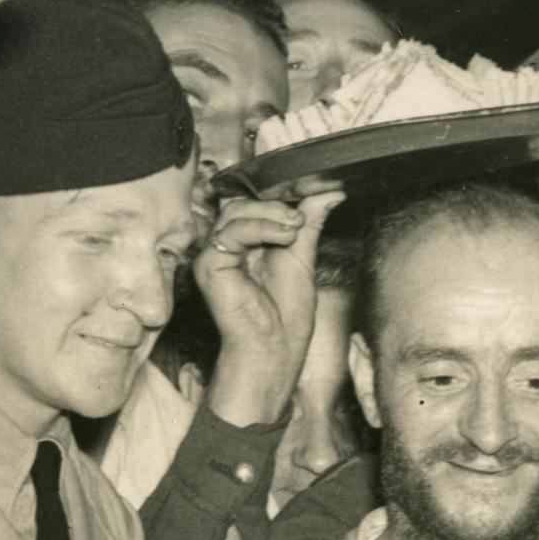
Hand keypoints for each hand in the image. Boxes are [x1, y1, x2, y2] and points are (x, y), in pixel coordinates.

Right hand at [194, 189, 336, 429]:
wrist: (275, 349)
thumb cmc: (286, 315)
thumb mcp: (303, 257)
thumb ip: (310, 223)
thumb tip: (329, 192)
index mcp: (246, 242)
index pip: (254, 203)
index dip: (278, 195)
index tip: (310, 191)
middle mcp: (226, 246)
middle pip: (241, 203)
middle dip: (275, 203)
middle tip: (301, 217)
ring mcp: (214, 254)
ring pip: (235, 212)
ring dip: (270, 214)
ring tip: (296, 227)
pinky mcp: (209, 264)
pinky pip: (231, 232)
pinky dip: (260, 228)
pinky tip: (284, 236)